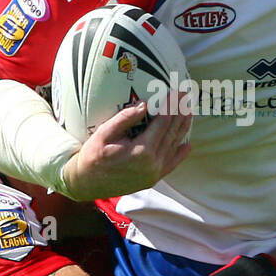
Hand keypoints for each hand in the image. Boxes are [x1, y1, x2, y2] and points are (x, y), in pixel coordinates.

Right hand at [59, 99, 190, 201]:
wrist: (86, 183)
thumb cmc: (92, 156)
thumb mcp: (103, 134)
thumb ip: (124, 119)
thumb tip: (144, 105)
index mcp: (142, 151)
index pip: (162, 123)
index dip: (171, 106)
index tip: (177, 92)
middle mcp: (153, 164)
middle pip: (172, 133)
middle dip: (180, 113)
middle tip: (186, 97)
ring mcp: (154, 173)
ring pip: (174, 147)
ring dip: (183, 128)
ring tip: (189, 113)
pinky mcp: (152, 179)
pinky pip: (171, 164)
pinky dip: (180, 153)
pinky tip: (188, 144)